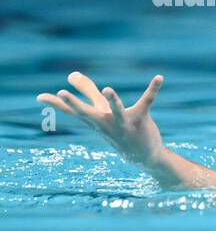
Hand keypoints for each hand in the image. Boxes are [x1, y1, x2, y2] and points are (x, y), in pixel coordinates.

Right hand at [38, 72, 166, 165]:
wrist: (143, 156)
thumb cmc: (118, 130)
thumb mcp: (101, 112)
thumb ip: (88, 92)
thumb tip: (71, 74)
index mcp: (94, 120)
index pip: (72, 112)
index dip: (56, 104)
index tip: (40, 97)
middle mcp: (105, 122)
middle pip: (86, 112)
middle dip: (73, 103)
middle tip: (61, 93)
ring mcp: (122, 122)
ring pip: (116, 110)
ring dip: (112, 100)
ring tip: (107, 89)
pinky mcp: (140, 118)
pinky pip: (147, 101)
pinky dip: (153, 89)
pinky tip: (159, 78)